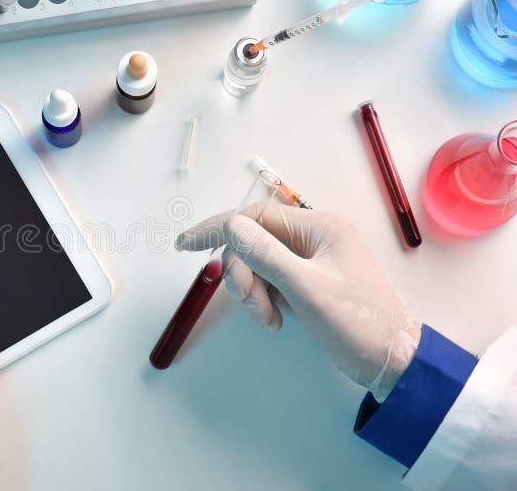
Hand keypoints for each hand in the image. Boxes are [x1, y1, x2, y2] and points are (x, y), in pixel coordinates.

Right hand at [176, 205, 421, 401]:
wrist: (392, 361)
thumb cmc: (359, 323)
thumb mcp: (307, 289)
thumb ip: (266, 255)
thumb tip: (230, 227)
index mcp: (318, 227)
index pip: (255, 216)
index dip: (218, 227)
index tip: (186, 245)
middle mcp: (312, 238)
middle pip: (252, 243)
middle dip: (243, 275)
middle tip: (251, 305)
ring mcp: (309, 260)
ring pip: (257, 265)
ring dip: (253, 293)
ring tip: (268, 319)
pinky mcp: (306, 282)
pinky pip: (269, 282)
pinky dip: (263, 301)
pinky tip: (276, 320)